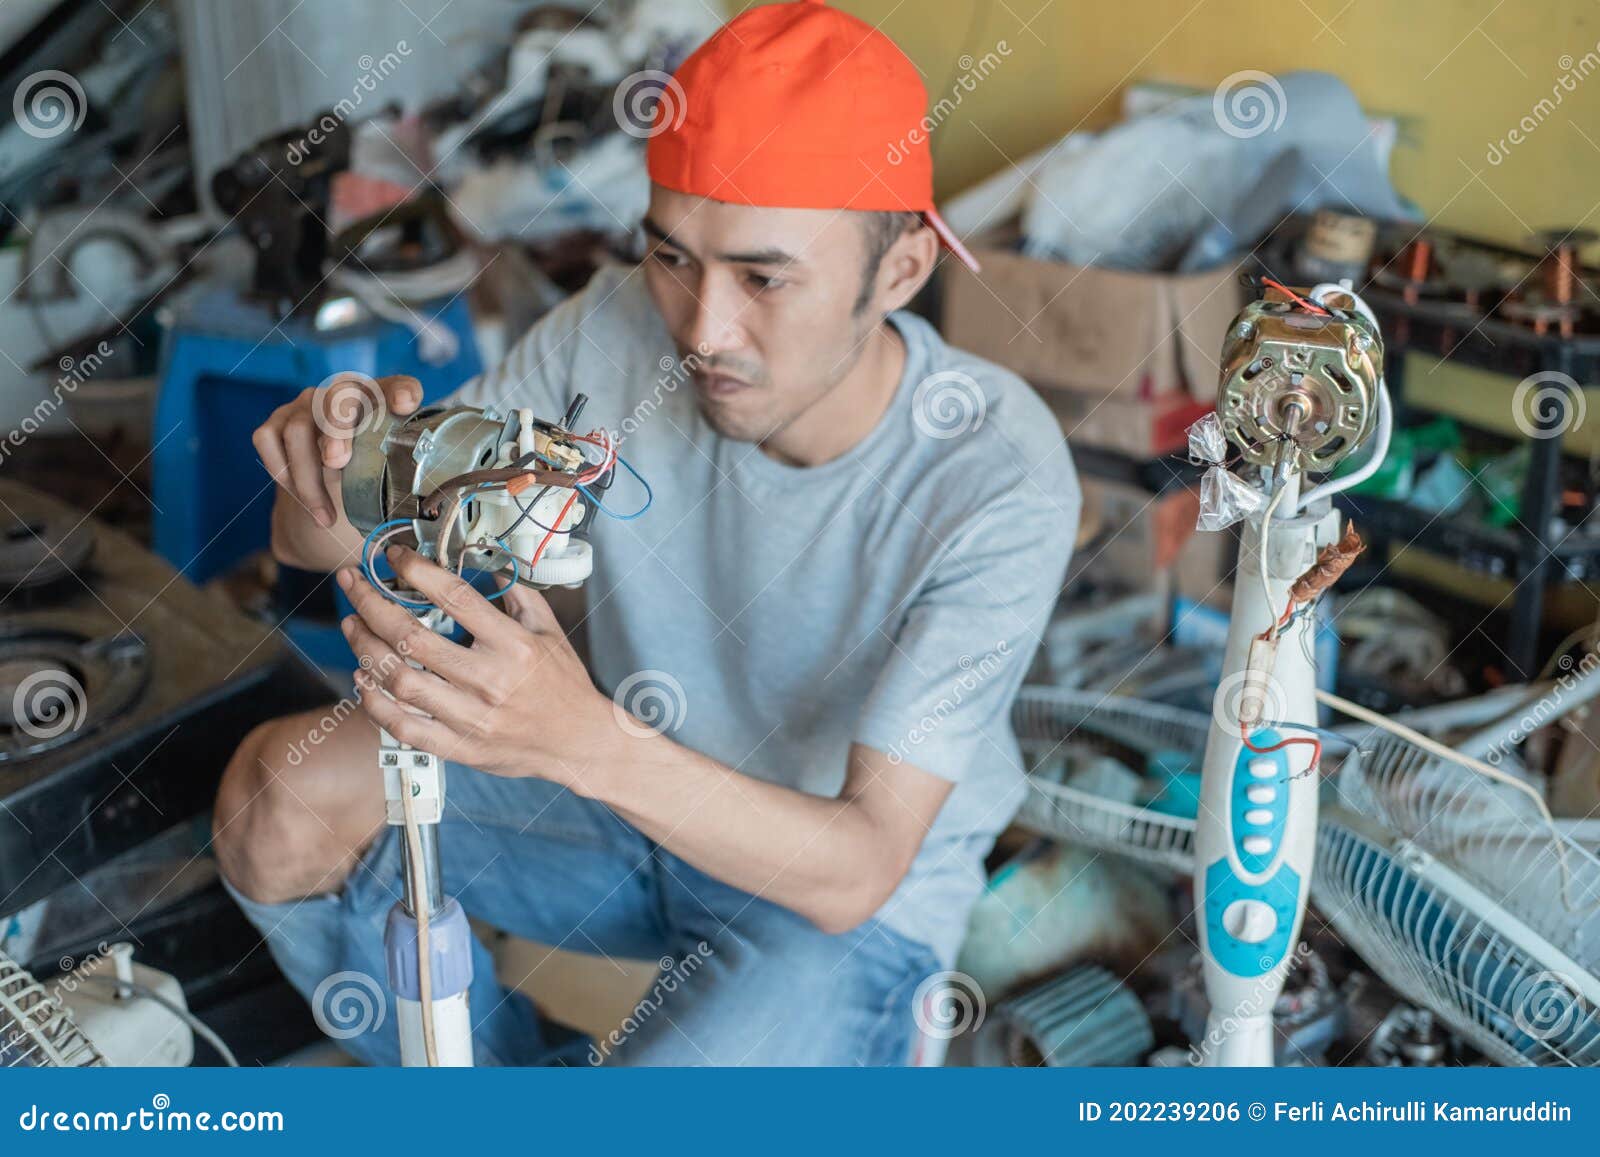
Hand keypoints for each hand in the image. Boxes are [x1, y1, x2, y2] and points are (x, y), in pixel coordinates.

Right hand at [251, 374, 421, 526]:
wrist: (331, 489)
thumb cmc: (368, 475)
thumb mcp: (387, 474)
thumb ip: (397, 473)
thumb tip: (413, 501)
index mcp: (384, 403)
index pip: (399, 387)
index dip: (402, 391)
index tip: (405, 405)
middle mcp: (344, 393)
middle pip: (338, 397)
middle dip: (336, 430)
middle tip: (337, 462)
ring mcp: (307, 403)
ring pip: (298, 430)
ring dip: (309, 480)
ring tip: (326, 517)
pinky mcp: (277, 420)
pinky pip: (268, 440)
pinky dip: (284, 475)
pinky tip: (305, 501)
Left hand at [337, 547, 619, 787]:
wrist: (578, 742)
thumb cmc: (564, 685)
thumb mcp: (550, 631)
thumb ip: (518, 597)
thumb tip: (487, 567)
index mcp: (513, 645)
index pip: (454, 597)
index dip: (417, 571)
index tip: (393, 556)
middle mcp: (488, 680)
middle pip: (412, 637)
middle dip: (371, 604)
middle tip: (353, 583)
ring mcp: (470, 717)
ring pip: (399, 680)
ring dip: (365, 649)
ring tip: (353, 626)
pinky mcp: (458, 746)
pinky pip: (403, 726)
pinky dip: (375, 703)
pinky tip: (363, 679)